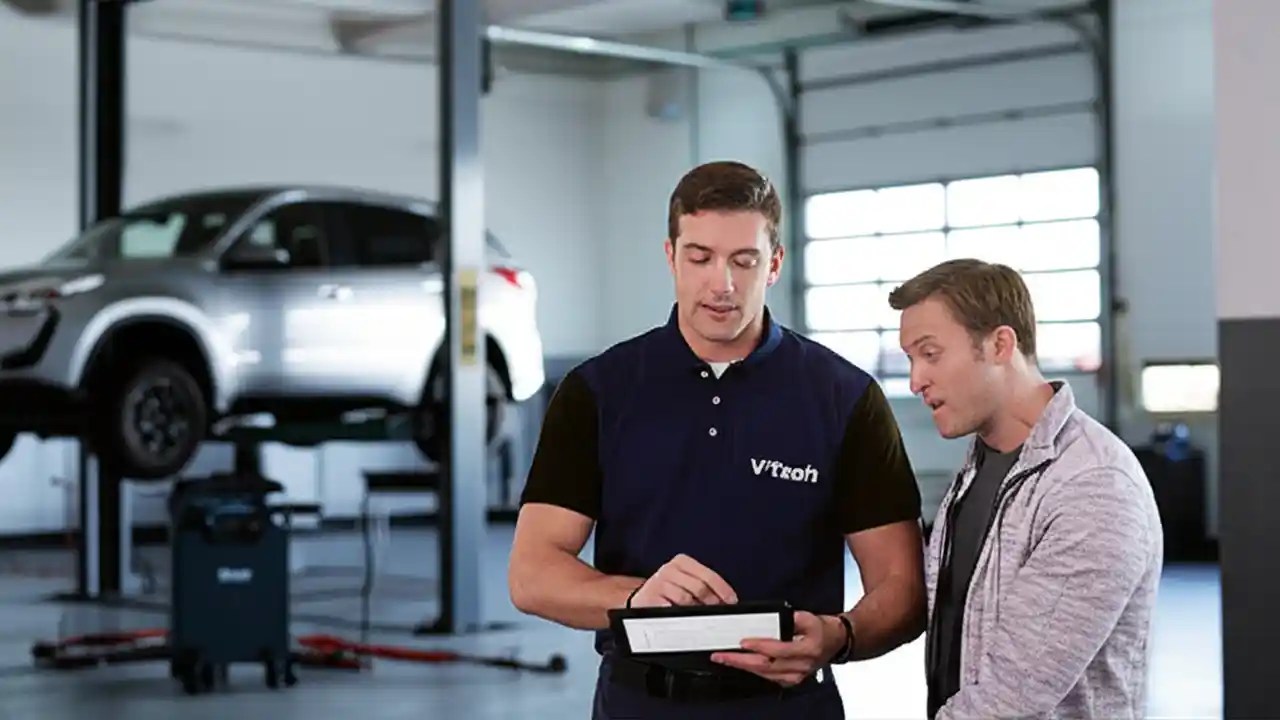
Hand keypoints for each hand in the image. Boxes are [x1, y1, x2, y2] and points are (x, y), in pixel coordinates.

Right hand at [629, 554, 737, 606]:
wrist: (641, 599)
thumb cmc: (668, 592)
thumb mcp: (685, 581)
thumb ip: (703, 586)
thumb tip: (726, 600)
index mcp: (682, 562)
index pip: (708, 575)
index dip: (722, 590)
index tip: (731, 601)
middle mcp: (669, 569)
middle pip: (700, 588)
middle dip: (712, 603)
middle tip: (717, 613)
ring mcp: (659, 583)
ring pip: (686, 599)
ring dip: (695, 611)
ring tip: (697, 616)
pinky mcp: (650, 598)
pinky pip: (672, 610)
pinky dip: (680, 616)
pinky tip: (683, 618)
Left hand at [709, 611, 842, 686]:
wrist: (835, 642)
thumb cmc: (821, 629)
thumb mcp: (808, 617)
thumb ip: (789, 618)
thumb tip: (768, 618)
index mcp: (807, 649)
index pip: (778, 650)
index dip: (758, 646)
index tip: (742, 642)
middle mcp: (801, 666)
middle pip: (766, 666)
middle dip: (740, 661)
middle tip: (721, 655)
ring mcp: (796, 676)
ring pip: (764, 674)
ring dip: (743, 666)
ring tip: (724, 659)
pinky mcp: (790, 680)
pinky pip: (768, 677)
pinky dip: (752, 670)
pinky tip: (740, 664)